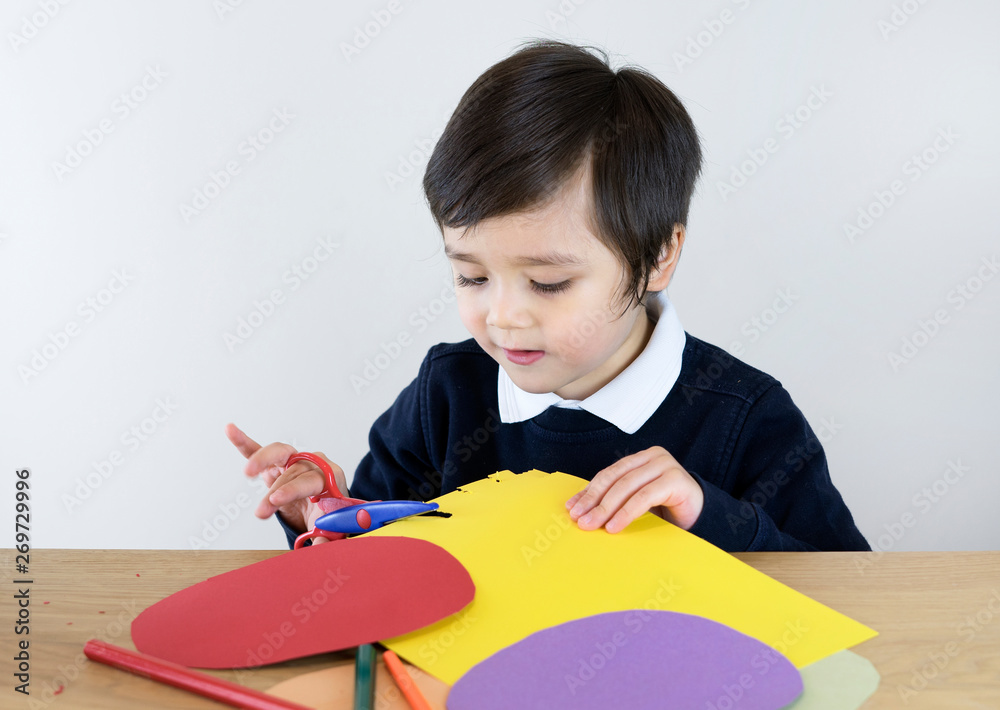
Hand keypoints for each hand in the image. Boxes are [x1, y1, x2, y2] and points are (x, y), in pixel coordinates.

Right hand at [225, 423, 348, 539]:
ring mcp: (295, 462)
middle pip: (293, 470)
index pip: (311, 479)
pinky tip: (230, 430)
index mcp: (331, 479)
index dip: (293, 488)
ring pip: (279, 453)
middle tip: (261, 511)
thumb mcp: (334, 533)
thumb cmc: (331, 519)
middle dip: (275, 491)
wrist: (328, 511)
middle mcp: (314, 465)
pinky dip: (245, 442)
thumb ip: (328, 539)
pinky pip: (261, 451)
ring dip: (262, 461)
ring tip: (247, 472)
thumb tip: (319, 545)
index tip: (276, 500)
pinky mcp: (277, 466)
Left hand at [566, 446, 703, 532]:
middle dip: (594, 500)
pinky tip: (614, 526)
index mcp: (640, 458)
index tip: (572, 507)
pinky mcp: (675, 480)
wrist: (702, 516)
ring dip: (606, 508)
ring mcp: (665, 466)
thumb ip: (616, 499)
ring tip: (593, 524)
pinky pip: (644, 497)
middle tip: (579, 519)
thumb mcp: (636, 501)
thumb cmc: (667, 510)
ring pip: (627, 486)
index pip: (608, 474)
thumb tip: (583, 510)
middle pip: (615, 478)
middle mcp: (652, 457)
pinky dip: (626, 513)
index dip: (588, 491)